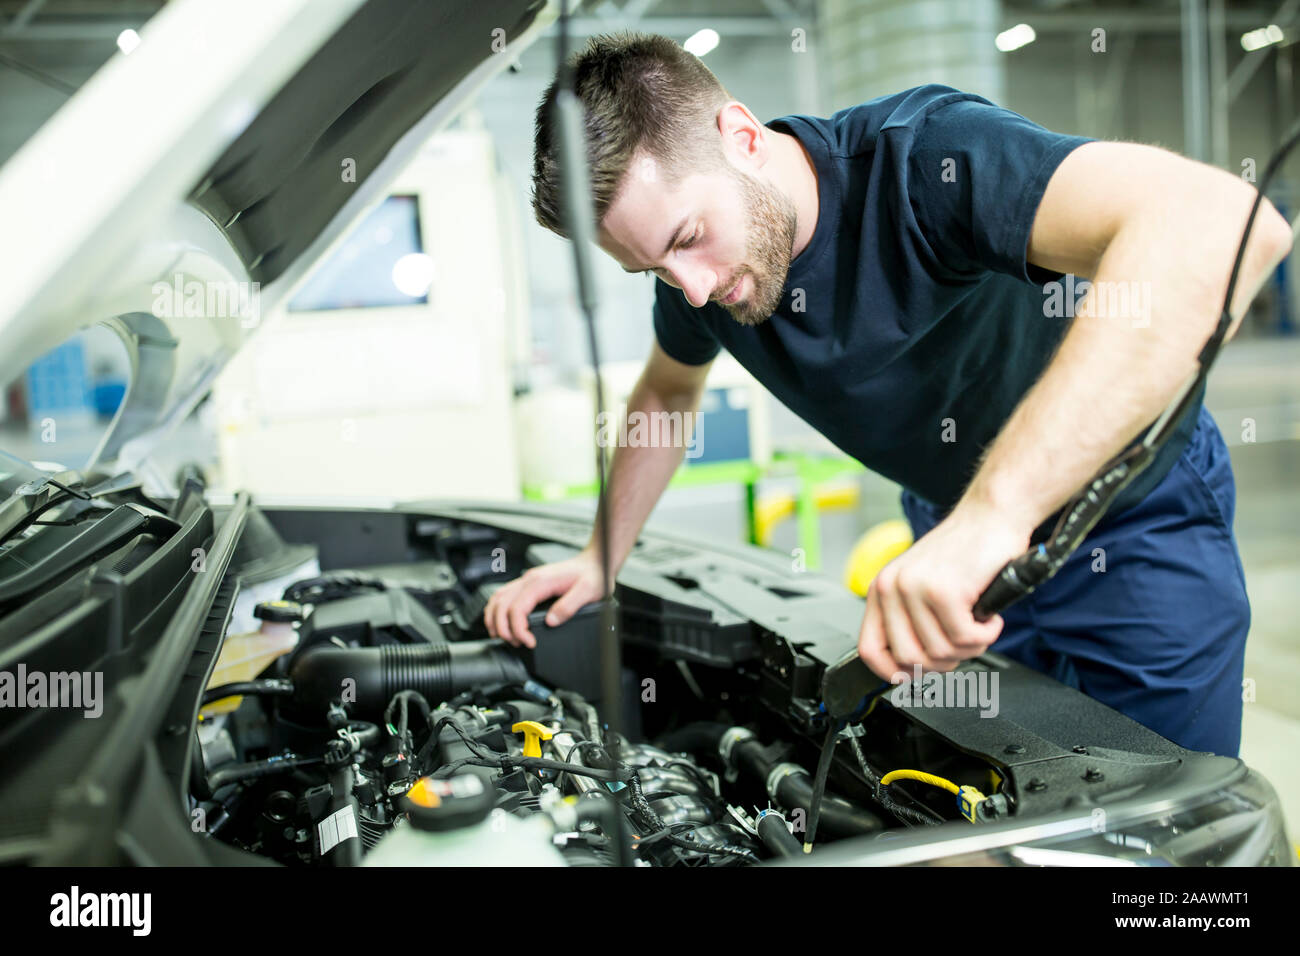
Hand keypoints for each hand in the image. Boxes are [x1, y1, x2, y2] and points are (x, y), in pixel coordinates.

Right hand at [484, 548, 606, 647]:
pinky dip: (498, 611)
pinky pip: (504, 596)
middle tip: (517, 643)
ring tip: (505, 637)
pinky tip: (503, 622)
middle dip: (503, 628)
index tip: (529, 642)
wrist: (595, 562)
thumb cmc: (593, 575)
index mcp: (541, 582)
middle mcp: (530, 579)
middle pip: (501, 604)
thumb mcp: (588, 592)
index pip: (517, 608)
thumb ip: (568, 606)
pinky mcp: (529, 584)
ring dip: (495, 619)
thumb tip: (551, 621)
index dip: (518, 629)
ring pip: (498, 599)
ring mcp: (528, 580)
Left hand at [857, 503, 1030, 681]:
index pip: (869, 649)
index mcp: (882, 589)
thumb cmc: (964, 552)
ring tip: (979, 623)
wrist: (992, 515)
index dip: (892, 672)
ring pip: (941, 653)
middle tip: (963, 642)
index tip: (914, 676)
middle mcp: (892, 587)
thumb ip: (909, 620)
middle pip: (910, 659)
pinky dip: (986, 634)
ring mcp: (916, 589)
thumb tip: (911, 667)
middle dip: (944, 662)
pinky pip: (966, 639)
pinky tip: (990, 616)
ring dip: (970, 646)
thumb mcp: (921, 584)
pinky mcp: (945, 591)